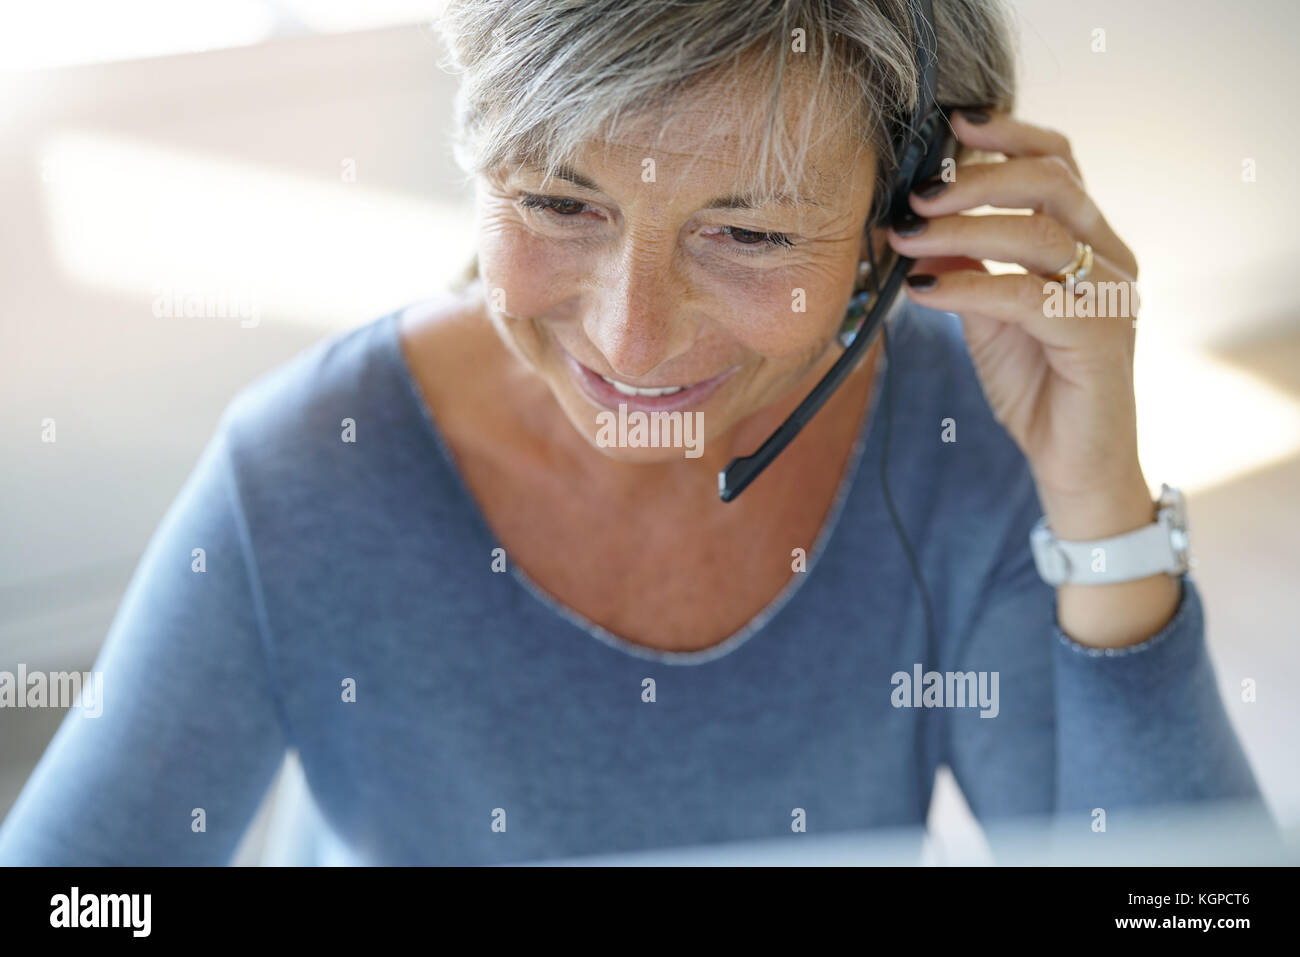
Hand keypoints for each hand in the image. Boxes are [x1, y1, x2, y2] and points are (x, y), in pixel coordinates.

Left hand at [888, 108, 1150, 540]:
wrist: (1069, 461)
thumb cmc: (1033, 382)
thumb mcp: (987, 310)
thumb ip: (966, 260)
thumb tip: (915, 217)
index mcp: (1091, 240)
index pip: (1060, 163)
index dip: (1009, 134)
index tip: (954, 123)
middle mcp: (1111, 259)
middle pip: (1054, 183)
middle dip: (978, 178)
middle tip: (917, 192)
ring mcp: (1111, 297)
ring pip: (1042, 233)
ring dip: (963, 228)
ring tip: (905, 236)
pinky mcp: (1098, 338)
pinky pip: (1027, 297)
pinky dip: (968, 286)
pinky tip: (923, 290)